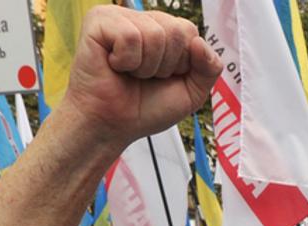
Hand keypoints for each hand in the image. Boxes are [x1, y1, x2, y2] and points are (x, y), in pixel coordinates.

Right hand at [63, 7, 220, 147]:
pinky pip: (130, 36)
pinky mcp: (98, 21)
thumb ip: (209, 68)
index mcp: (163, 29)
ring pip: (155, 34)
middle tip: (144, 77)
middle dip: (166, 65)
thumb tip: (199, 42)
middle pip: (177, 31)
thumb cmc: (146, 109)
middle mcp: (141, 19)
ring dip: (146, 66)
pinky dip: (127, 61)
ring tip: (129, 73)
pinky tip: (114, 65)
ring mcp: (118, 17)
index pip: (189, 30)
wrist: (112, 125)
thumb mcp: (192, 92)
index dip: (183, 62)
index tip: (163, 77)